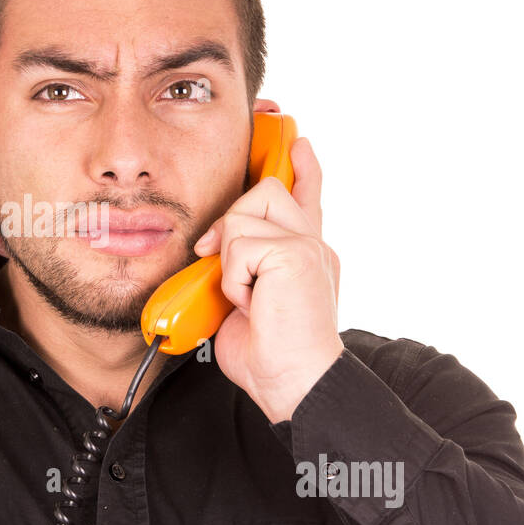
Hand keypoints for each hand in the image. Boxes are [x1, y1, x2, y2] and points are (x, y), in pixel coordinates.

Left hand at [193, 115, 343, 422]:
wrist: (296, 384)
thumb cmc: (271, 355)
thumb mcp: (246, 303)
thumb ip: (241, 269)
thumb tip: (210, 251)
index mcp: (305, 253)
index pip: (307, 195)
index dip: (302, 166)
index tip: (297, 140)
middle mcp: (312, 243)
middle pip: (268, 189)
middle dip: (234, 221)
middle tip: (216, 257)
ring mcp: (307, 245)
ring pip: (245, 214)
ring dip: (230, 261)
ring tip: (246, 298)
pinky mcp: (295, 253)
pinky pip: (238, 244)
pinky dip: (233, 279)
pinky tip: (252, 305)